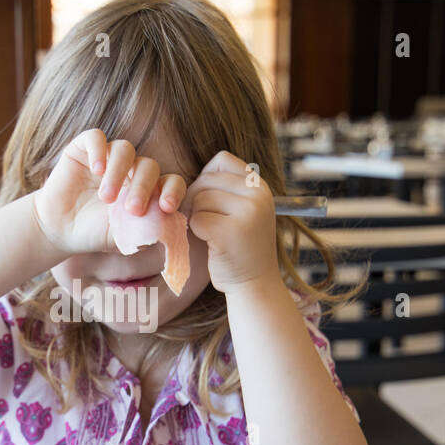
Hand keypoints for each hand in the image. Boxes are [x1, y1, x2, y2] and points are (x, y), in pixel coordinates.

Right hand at [32, 129, 186, 254]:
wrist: (59, 230)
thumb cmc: (95, 233)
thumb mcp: (124, 237)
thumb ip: (145, 232)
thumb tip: (165, 234)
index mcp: (147, 189)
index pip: (171, 181)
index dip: (173, 191)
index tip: (166, 206)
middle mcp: (131, 170)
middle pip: (149, 165)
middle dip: (143, 188)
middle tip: (131, 209)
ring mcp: (108, 157)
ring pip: (125, 149)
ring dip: (118, 173)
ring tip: (106, 198)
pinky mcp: (83, 149)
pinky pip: (96, 137)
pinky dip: (99, 151)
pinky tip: (96, 170)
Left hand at [187, 151, 279, 293]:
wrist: (254, 284)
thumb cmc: (239, 245)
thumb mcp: (241, 209)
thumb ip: (224, 187)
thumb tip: (184, 178)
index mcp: (260, 186)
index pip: (222, 160)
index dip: (207, 178)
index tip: (211, 201)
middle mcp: (258, 195)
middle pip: (206, 180)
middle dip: (197, 200)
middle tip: (209, 223)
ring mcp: (248, 212)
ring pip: (200, 199)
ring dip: (198, 218)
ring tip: (215, 234)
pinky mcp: (230, 231)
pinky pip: (197, 219)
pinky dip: (197, 232)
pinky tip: (213, 244)